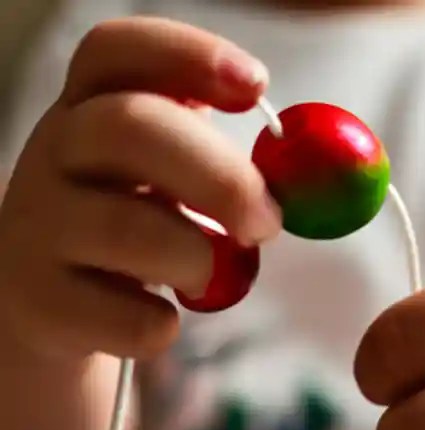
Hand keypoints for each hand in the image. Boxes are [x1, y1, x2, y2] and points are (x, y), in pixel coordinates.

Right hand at [0, 18, 280, 360]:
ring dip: (195, 257)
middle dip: (219, 174)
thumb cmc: (141, 221)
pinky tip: (165, 319)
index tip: (259, 88)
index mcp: (94, 105)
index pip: (117, 51)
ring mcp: (40, 225)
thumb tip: (326, 177)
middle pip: (127, 128)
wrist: (58, 305)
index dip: (188, 56)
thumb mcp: (173, 176)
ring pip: (124, 228)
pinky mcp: (40, 300)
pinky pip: (122, 316)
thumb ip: (235, 163)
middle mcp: (56, 152)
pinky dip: (161, 324)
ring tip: (211, 274)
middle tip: (269, 222)